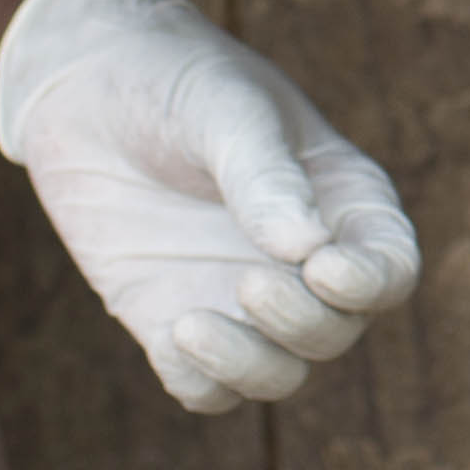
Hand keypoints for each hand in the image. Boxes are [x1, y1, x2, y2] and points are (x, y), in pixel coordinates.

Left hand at [0, 0, 424, 413]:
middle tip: (250, 284)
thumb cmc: (172, 80)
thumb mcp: (225, 110)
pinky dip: (199, 379)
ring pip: (279, 374)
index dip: (371, 285)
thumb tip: (307, 249)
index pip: (390, 268)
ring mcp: (239, 297)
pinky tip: (170, 330)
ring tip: (192, 323)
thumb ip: (265, 176)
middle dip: (302, 323)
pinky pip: (206, 389)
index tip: (323, 268)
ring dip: (250, 366)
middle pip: (337, 331)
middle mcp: (301, 261)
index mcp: (341, 200)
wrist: (79, 87)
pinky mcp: (176, 322)